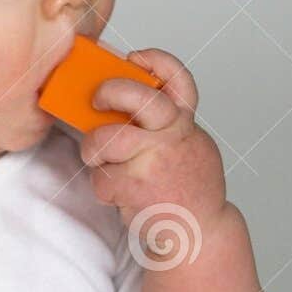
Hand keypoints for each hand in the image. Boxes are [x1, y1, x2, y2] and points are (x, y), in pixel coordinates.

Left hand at [79, 47, 226, 248]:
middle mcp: (174, 137)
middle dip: (110, 92)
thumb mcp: (189, 148)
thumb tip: (121, 108)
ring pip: (106, 140)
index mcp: (186, 125)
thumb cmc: (185, 190)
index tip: (135, 57)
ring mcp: (156, 161)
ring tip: (102, 162)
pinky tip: (120, 195)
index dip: (156, 61)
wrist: (198, 234)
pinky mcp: (138, 187)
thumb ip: (167, 127)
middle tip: (98, 100)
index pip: (178, 81)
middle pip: (138, 98)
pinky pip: (101, 178)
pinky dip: (104, 189)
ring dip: (93, 152)